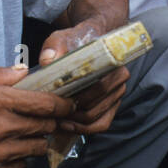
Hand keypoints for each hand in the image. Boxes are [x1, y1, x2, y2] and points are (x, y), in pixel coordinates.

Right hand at [0, 66, 72, 167]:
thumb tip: (24, 71)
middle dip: (50, 122)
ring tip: (22, 135)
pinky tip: (6, 151)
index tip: (69, 103)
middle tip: (43, 119)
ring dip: (36, 141)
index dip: (64, 104)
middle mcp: (4, 127)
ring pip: (38, 147)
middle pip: (47, 126)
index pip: (48, 103)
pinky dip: (20, 159)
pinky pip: (22, 166)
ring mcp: (1, 153)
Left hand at [41, 21, 127, 135]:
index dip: (78, 99)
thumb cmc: (75, 41)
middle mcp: (119, 81)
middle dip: (72, 113)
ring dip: (76, 124)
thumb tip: (48, 60)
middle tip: (52, 112)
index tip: (57, 101)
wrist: (89, 42)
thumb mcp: (63, 38)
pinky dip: (84, 129)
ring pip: (97, 120)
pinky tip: (67, 125)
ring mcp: (116, 96)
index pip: (99, 88)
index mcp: (113, 64)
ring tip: (57, 120)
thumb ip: (55, 45)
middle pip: (95, 108)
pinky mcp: (111, 106)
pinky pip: (101, 125)